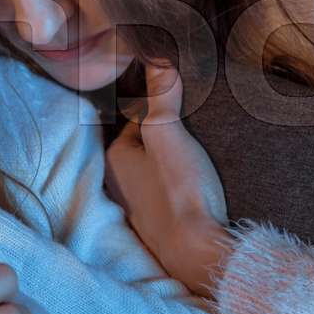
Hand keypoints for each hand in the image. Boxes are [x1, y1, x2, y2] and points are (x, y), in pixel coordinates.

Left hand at [104, 63, 234, 297]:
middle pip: (144, 144)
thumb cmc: (179, 192)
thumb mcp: (169, 136)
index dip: (160, 105)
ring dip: (172, 157)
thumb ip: (162, 99)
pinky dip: (177, 180)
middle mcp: (118, 181)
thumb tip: (156, 61)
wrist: (196, 252)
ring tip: (199, 148)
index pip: (136, 117)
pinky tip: (196, 180)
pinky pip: (165, 188)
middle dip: (165, 132)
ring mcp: (138, 203)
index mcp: (115, 157)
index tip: (182, 97)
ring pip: (154, 167)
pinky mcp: (159, 221)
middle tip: (195, 120)